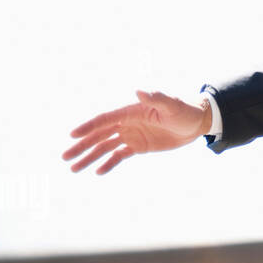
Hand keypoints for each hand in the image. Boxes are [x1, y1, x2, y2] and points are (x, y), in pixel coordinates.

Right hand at [64, 90, 209, 174]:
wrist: (197, 122)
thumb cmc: (185, 110)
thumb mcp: (172, 105)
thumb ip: (156, 98)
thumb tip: (140, 90)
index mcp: (131, 112)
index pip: (105, 120)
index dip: (89, 127)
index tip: (72, 135)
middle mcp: (127, 123)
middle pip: (99, 136)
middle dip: (82, 146)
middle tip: (65, 157)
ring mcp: (131, 135)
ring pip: (105, 148)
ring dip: (89, 157)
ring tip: (74, 168)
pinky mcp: (138, 146)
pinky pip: (119, 156)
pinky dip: (108, 164)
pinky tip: (97, 172)